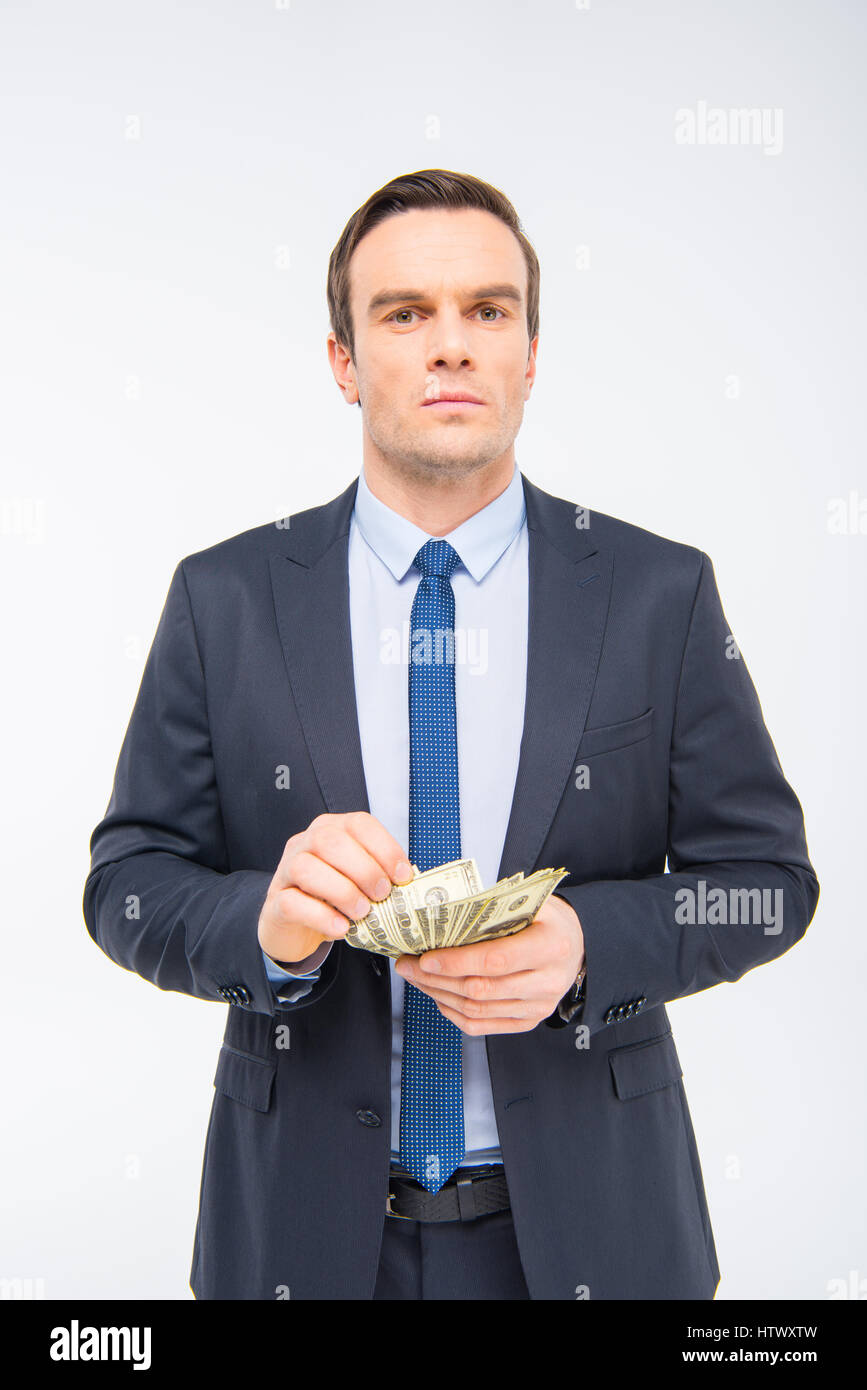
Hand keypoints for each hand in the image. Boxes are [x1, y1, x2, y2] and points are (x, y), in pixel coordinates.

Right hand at [258, 812, 413, 964]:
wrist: (294, 926)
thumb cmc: (332, 898)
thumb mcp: (357, 880)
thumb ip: (378, 875)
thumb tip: (410, 881)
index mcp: (331, 830)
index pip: (359, 824)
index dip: (384, 847)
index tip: (403, 876)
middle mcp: (305, 843)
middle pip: (331, 841)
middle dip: (364, 869)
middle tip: (382, 894)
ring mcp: (286, 871)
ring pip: (307, 868)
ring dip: (342, 891)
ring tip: (362, 912)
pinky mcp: (275, 901)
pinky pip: (293, 903)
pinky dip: (321, 916)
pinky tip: (341, 928)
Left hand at [394, 892, 583, 1034]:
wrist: (576, 943)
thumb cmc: (547, 919)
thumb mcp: (527, 902)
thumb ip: (490, 910)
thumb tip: (439, 916)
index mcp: (550, 946)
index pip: (495, 960)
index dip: (456, 962)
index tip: (425, 957)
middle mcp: (547, 981)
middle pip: (481, 989)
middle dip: (437, 979)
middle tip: (408, 965)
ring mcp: (538, 1007)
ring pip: (478, 1010)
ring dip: (439, 994)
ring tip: (416, 978)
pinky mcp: (527, 1021)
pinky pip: (483, 1025)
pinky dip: (454, 1012)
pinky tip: (437, 995)